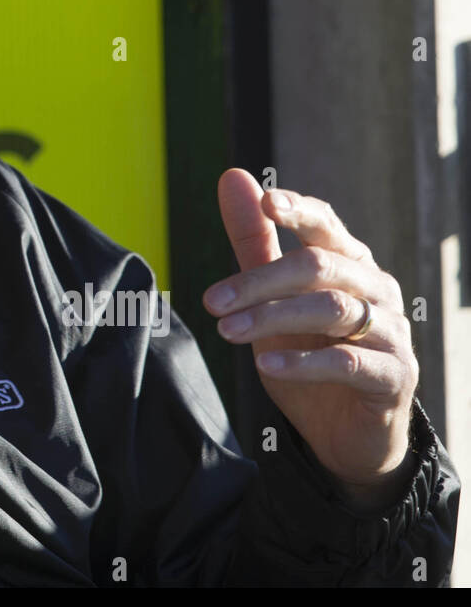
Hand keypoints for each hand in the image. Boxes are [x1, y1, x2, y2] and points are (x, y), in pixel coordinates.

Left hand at [204, 169, 417, 509]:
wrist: (344, 431)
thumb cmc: (307, 351)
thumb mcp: (270, 296)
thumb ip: (253, 240)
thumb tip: (233, 175)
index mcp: (348, 262)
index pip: (326, 224)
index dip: (298, 210)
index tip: (265, 203)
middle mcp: (375, 289)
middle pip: (318, 267)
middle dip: (259, 282)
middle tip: (212, 301)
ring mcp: (391, 332)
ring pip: (331, 310)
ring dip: (272, 318)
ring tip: (228, 331)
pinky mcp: (394, 375)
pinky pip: (348, 360)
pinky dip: (304, 361)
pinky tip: (266, 365)